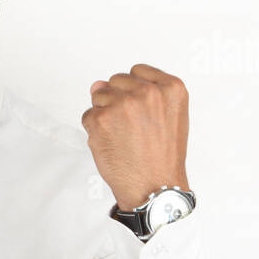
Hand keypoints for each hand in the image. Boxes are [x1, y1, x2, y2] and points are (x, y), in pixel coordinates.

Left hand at [81, 63, 189, 210]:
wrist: (155, 187)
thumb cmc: (163, 157)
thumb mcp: (170, 117)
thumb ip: (141, 93)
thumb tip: (98, 84)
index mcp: (170, 88)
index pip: (137, 71)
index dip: (133, 91)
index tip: (140, 110)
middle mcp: (147, 92)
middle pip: (115, 81)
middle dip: (118, 101)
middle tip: (131, 129)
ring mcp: (122, 105)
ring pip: (98, 96)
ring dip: (105, 114)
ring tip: (123, 137)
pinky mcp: (100, 119)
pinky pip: (87, 116)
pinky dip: (94, 130)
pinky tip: (112, 144)